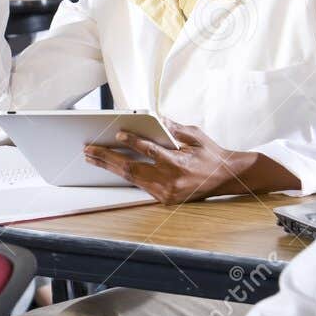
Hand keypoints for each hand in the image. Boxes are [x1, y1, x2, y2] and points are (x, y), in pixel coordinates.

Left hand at [84, 120, 238, 205]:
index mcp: (179, 163)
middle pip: (132, 168)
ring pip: (132, 178)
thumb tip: (156, 116)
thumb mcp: (195, 135)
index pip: (151, 151)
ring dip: (109, 167)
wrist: (226, 177)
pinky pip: (139, 185)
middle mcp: (170, 181)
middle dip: (107, 158)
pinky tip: (110, 166)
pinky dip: (124, 174)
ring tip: (92, 157)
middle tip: (88, 149)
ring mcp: (166, 193)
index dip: (133, 142)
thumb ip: (174, 127)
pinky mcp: (164, 199)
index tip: (118, 134)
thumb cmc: (211, 154)